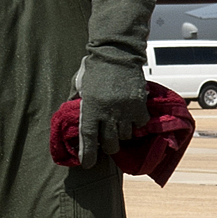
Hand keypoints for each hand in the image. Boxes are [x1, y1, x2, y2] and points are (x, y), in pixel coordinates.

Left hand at [75, 55, 149, 169]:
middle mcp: (108, 113)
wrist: (116, 53)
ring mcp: (125, 110)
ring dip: (121, 134)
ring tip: (118, 125)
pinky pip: (139, 124)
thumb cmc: (95, 69)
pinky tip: (131, 117)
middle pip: (110, 143)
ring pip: (125, 136)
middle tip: (106, 142)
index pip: (88, 138)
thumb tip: (76, 118)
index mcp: (90, 108)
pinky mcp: (139, 105)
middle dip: (108, 146)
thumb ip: (79, 103)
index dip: (87, 154)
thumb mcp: (81, 86)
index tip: (87, 164)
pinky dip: (136, 124)